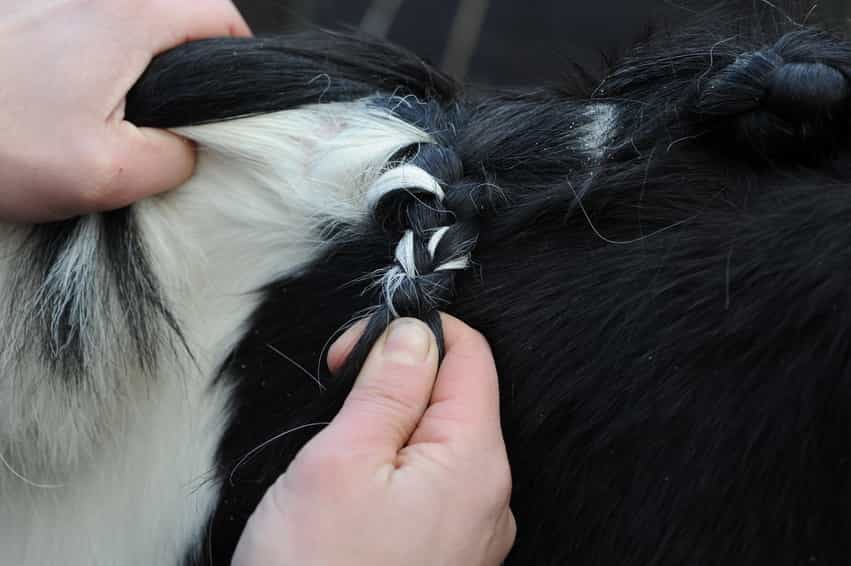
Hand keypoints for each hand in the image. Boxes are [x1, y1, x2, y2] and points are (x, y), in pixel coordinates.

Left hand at [0, 0, 250, 221]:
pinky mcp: (30, 21)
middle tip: (184, 122)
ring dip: (147, 69)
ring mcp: (57, 4)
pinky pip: (93, 35)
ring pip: (134, 27)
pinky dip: (106, 68)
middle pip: (177, 19)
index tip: (239, 98)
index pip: (218, 14)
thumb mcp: (106, 173)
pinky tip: (81, 109)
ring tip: (129, 120)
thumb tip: (194, 148)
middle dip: (193, 67)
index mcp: (129, 20)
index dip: (242, 55)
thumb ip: (174, 159)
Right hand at [233, 314, 515, 565]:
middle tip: (335, 398)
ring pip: (438, 441)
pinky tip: (351, 493)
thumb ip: (388, 387)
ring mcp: (470, 531)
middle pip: (456, 397)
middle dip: (395, 381)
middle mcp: (487, 498)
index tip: (358, 345)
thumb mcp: (342, 461)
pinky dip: (393, 469)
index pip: (472, 357)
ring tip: (336, 455)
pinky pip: (430, 486)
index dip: (415, 333)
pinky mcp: (444, 554)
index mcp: (475, 463)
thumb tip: (416, 333)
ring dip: (389, 426)